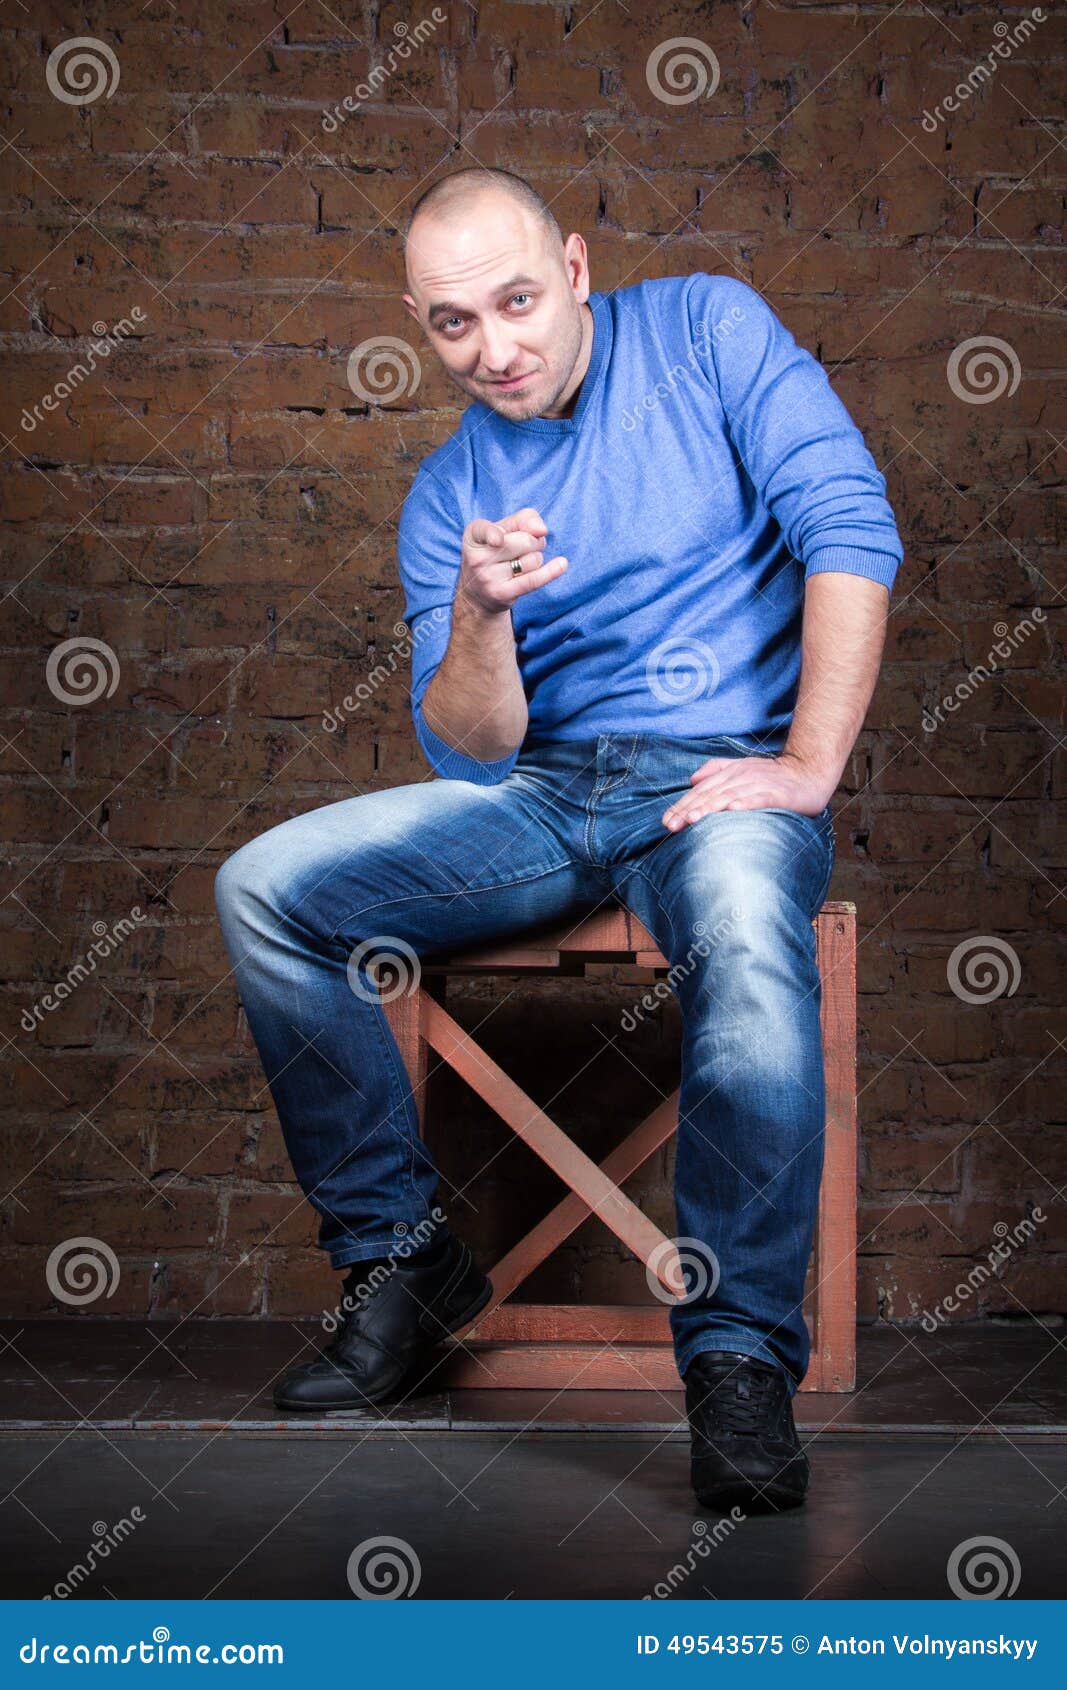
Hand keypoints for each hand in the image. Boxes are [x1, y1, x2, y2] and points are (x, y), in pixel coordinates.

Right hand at [458, 506, 567, 614]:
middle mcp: (476, 557)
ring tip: (519, 564)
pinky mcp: (502, 593)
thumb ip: (524, 519)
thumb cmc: (496, 551)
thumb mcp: (504, 528)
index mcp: (473, 535)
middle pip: (525, 540)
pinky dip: (550, 572)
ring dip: (535, 559)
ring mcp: (488, 578)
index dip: (493, 534)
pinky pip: (533, 580)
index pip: (485, 530)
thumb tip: (541, 529)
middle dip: (533, 542)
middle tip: (522, 549)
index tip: (499, 540)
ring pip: (533, 559)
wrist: (478, 593)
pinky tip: (562, 564)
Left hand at [662, 751, 833, 831]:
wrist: (809, 772)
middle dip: (689, 810)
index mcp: (730, 773)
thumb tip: (692, 778)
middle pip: (711, 794)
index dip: (682, 805)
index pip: (701, 791)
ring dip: (710, 807)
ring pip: (730, 796)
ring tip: (693, 819)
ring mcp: (759, 784)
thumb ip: (716, 770)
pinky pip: (760, 798)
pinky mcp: (778, 793)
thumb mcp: (742, 768)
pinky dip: (746, 803)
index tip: (667, 822)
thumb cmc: (773, 776)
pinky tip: (733, 810)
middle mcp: (741, 777)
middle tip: (672, 825)